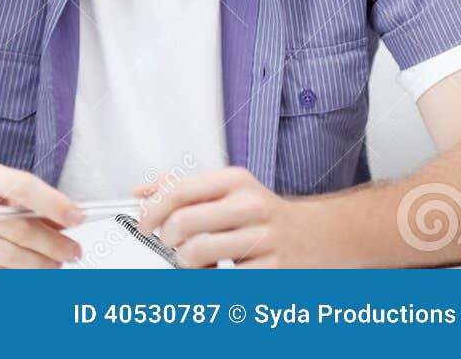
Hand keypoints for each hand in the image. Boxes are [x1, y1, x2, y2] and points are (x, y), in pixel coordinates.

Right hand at [0, 161, 85, 267]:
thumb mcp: (2, 192)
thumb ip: (35, 203)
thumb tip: (70, 218)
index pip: (21, 186)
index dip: (54, 203)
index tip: (78, 217)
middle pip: (18, 229)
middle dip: (54, 245)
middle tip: (73, 252)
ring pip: (9, 259)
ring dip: (41, 267)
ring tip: (54, 265)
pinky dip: (18, 280)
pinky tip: (28, 276)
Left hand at [136, 167, 321, 267]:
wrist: (318, 235)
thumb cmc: (263, 212)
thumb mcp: (227, 190)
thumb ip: (183, 188)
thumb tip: (142, 192)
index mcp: (235, 181)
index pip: (179, 191)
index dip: (153, 210)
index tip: (144, 223)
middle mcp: (251, 205)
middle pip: (184, 222)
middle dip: (166, 238)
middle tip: (168, 243)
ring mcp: (264, 238)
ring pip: (197, 252)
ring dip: (184, 261)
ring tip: (191, 258)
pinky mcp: (273, 269)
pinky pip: (222, 279)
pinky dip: (207, 279)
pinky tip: (214, 271)